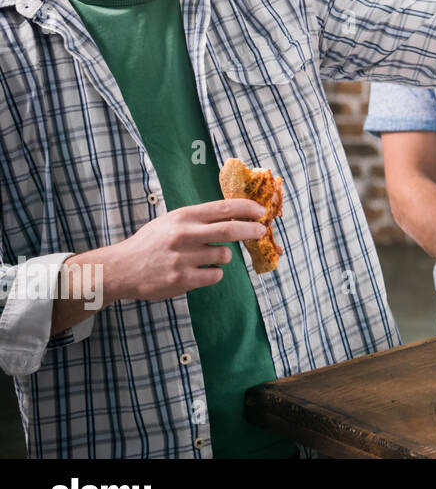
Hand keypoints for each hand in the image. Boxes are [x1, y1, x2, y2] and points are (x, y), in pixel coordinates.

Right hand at [100, 199, 270, 302]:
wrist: (122, 268)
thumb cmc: (152, 243)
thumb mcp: (172, 221)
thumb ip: (199, 218)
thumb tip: (236, 216)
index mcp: (183, 217)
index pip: (223, 208)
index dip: (247, 208)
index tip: (261, 211)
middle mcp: (184, 235)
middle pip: (230, 231)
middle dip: (251, 230)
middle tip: (261, 231)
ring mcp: (183, 258)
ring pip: (224, 256)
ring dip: (224, 256)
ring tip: (207, 256)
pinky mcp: (182, 280)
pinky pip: (215, 275)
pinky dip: (214, 273)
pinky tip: (199, 271)